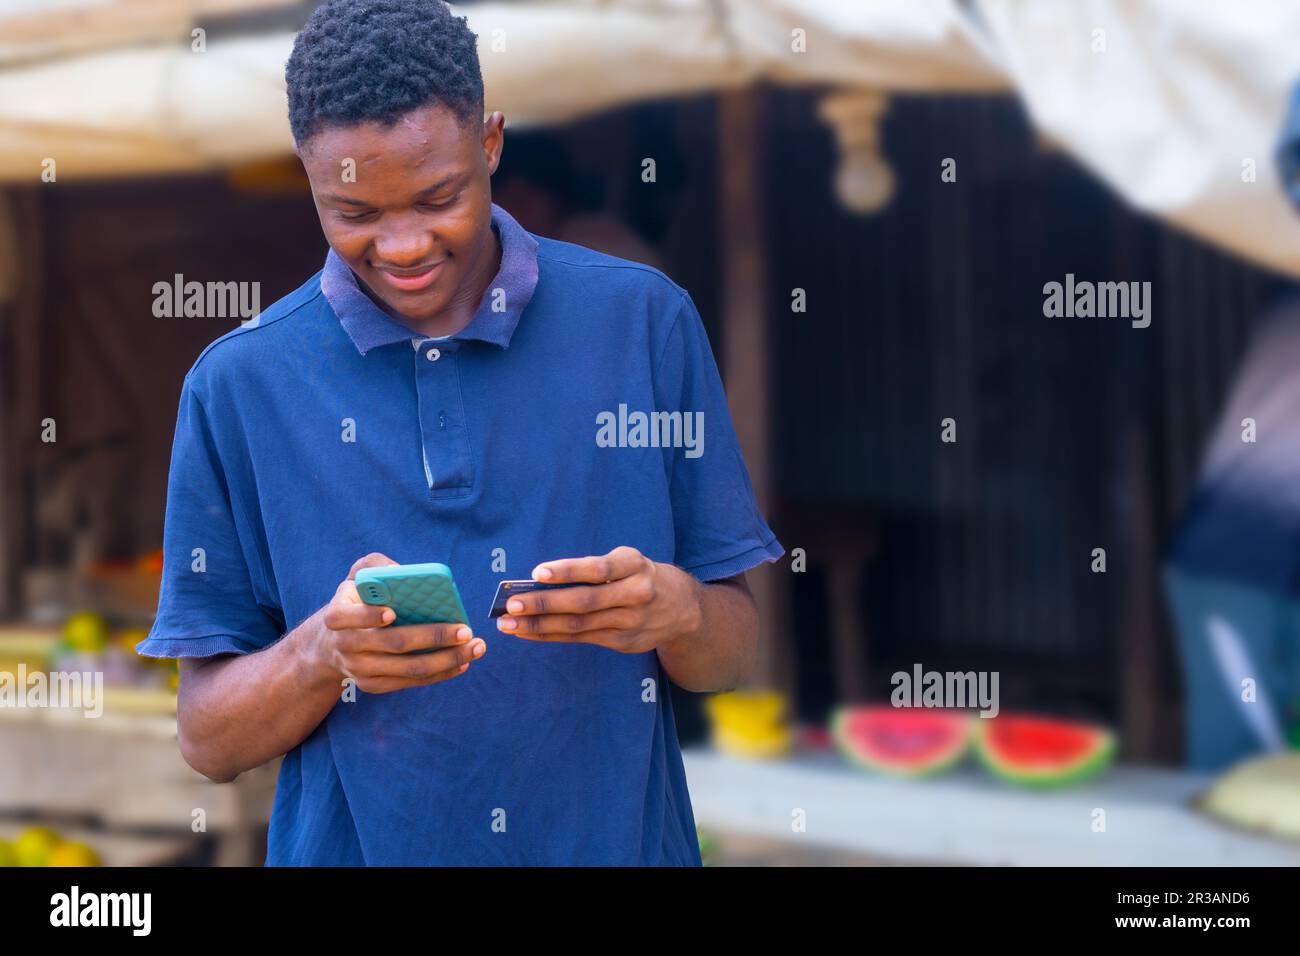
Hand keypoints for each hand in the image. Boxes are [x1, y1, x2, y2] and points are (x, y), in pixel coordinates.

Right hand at [312, 552, 485, 693]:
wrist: (333, 644)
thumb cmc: (356, 601)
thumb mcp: (356, 577)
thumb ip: (373, 565)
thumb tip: (399, 570)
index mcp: (337, 616)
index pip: (344, 617)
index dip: (367, 616)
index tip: (393, 612)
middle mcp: (345, 646)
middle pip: (393, 644)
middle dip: (432, 637)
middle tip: (465, 630)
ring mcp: (360, 670)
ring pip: (408, 668)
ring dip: (446, 659)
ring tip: (475, 647)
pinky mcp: (374, 686)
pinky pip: (412, 681)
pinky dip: (440, 673)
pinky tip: (463, 661)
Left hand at [495, 546, 701, 653]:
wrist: (683, 609)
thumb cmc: (641, 576)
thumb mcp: (628, 561)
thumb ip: (593, 569)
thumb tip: (540, 580)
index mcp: (635, 566)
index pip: (598, 569)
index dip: (568, 571)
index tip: (537, 573)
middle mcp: (635, 594)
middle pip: (584, 602)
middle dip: (544, 604)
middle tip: (511, 605)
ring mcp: (630, 622)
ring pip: (578, 625)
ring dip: (540, 625)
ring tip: (509, 623)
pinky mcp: (623, 643)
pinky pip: (581, 639)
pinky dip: (551, 635)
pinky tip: (528, 633)